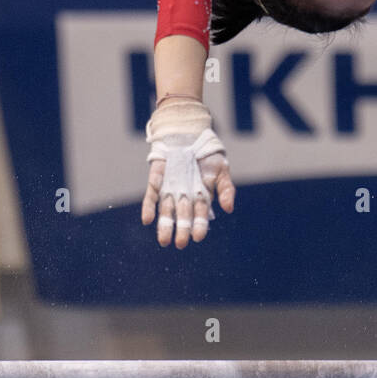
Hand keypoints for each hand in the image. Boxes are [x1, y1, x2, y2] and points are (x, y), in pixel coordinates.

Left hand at [142, 97, 235, 248]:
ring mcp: (169, 190)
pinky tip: (147, 220)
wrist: (189, 133)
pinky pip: (151, 197)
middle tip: (180, 244)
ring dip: (164, 225)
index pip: (200, 215)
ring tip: (163, 241)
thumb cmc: (208, 154)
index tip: (198, 237)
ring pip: (166, 211)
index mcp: (201, 196)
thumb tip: (229, 209)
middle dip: (181, 230)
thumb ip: (226, 189)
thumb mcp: (222, 170)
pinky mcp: (156, 181)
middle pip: (182, 216)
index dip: (199, 226)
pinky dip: (149, 208)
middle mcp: (184, 196)